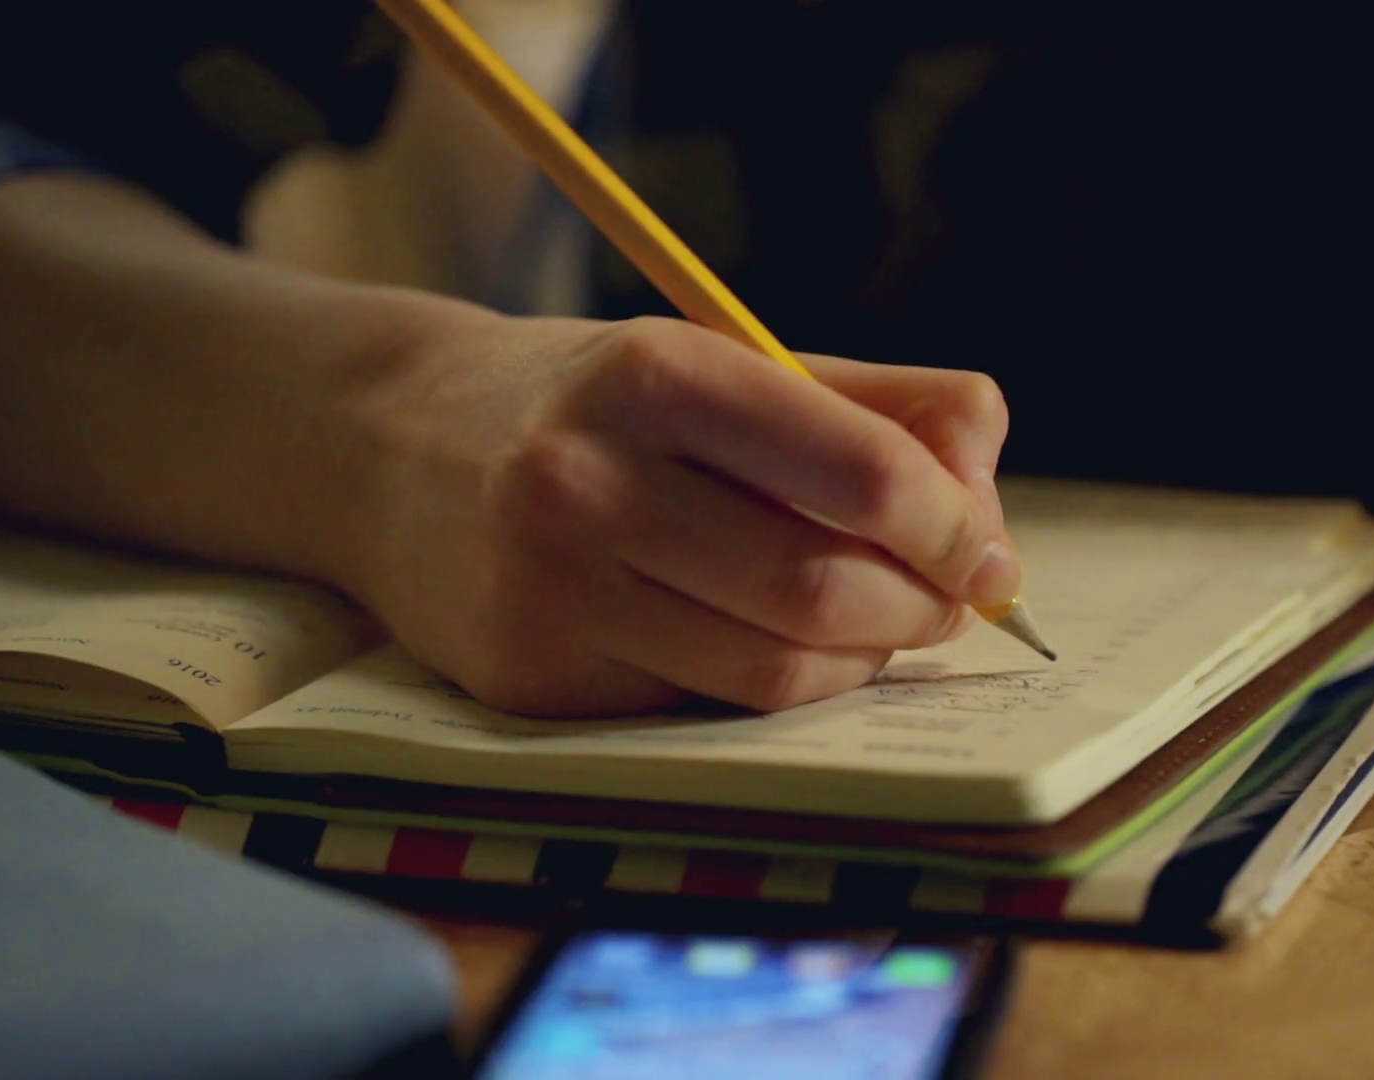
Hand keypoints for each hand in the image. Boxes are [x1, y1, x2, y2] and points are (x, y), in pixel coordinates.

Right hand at [331, 312, 1017, 715]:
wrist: (386, 448)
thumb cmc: (594, 402)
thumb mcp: (722, 360)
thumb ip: (876, 404)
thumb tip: (988, 494)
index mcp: (656, 374)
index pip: (857, 470)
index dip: (953, 526)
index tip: (987, 555)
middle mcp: (588, 481)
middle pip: (823, 587)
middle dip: (919, 607)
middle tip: (946, 601)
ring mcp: (549, 591)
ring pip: (773, 672)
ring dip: (859, 661)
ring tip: (871, 623)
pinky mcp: (528, 681)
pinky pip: (702, 709)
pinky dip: (770, 689)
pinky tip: (767, 644)